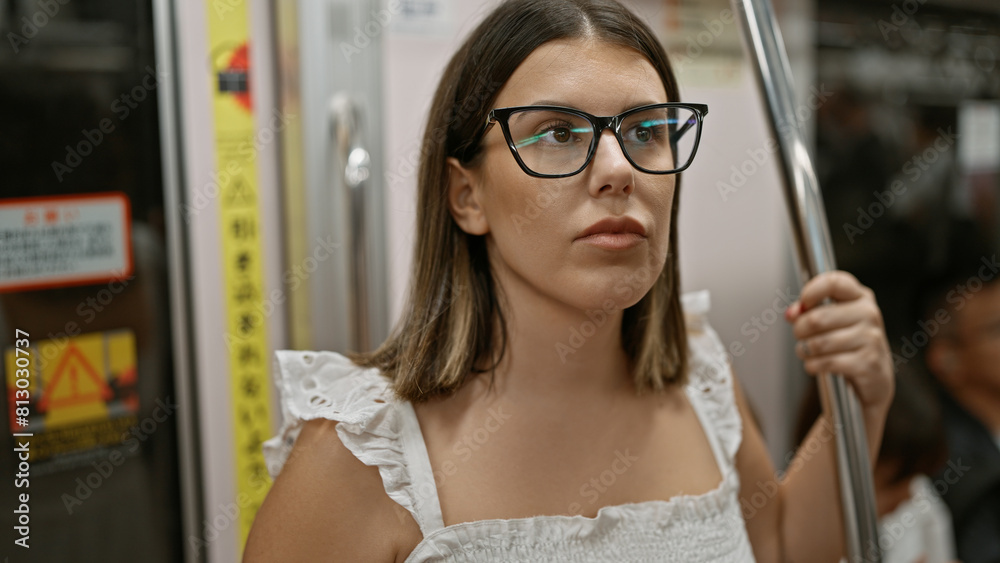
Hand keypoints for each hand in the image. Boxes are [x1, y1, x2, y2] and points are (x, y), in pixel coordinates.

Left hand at [784, 270, 893, 414]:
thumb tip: (792, 313)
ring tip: (807, 351)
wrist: (875, 375)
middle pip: (817, 318)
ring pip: (819, 343)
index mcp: (860, 297)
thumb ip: (808, 311)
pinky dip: (813, 365)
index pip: (834, 283)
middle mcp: (869, 314)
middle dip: (799, 330)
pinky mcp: (868, 362)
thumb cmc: (850, 343)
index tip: (803, 303)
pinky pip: (827, 362)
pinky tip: (815, 365)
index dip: (812, 291)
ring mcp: (871, 338)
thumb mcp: (832, 321)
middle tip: (800, 336)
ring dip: (805, 350)